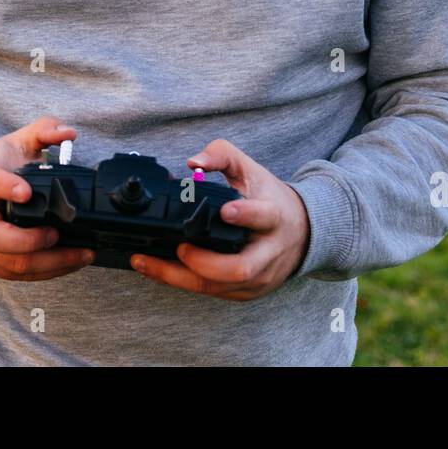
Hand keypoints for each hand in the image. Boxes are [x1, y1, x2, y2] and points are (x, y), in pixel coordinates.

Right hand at [0, 116, 94, 280]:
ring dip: (47, 263)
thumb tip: (69, 132)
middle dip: (28, 241)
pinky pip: (13, 274)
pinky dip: (44, 272)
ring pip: (6, 262)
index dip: (6, 187)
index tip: (28, 192)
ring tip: (80, 254)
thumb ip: (45, 129)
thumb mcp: (18, 140)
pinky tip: (68, 263)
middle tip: (58, 234)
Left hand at [131, 139, 310, 300]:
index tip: (225, 210)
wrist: (301, 233)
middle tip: (180, 247)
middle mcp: (268, 253)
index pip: (264, 217)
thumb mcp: (250, 170)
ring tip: (147, 262)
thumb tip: (193, 162)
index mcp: (273, 217)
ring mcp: (258, 277)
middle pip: (239, 268)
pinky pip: (211, 292)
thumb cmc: (270, 199)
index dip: (245, 216)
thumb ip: (221, 156)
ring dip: (179, 277)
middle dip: (204, 262)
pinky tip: (158, 271)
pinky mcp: (245, 292)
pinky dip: (181, 283)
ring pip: (219, 287)